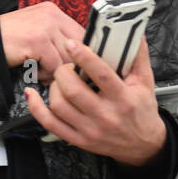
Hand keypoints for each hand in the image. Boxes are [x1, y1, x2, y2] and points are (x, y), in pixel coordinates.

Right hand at [0, 1, 85, 80]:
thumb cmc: (8, 39)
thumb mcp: (34, 29)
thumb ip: (55, 35)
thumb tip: (77, 54)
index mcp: (52, 11)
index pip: (81, 33)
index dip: (80, 53)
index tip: (74, 66)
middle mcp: (51, 15)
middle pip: (78, 46)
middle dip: (70, 64)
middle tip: (58, 73)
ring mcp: (45, 27)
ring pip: (68, 57)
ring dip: (57, 71)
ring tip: (43, 73)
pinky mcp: (38, 41)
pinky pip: (54, 65)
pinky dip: (46, 74)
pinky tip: (35, 72)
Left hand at [23, 35, 167, 166]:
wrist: (143, 144)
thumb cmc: (142, 110)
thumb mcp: (146, 83)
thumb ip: (138, 57)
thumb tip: (134, 33)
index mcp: (124, 99)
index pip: (101, 75)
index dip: (84, 57)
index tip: (72, 44)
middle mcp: (106, 115)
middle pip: (73, 90)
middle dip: (64, 72)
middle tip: (67, 66)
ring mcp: (90, 129)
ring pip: (59, 105)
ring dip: (53, 87)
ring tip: (61, 80)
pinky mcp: (78, 139)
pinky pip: (50, 123)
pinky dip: (36, 107)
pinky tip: (32, 94)